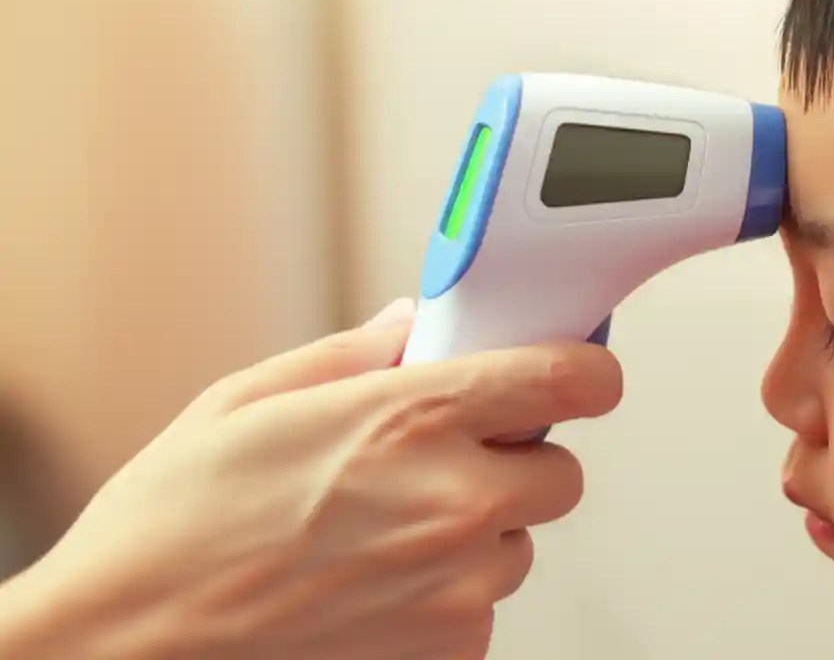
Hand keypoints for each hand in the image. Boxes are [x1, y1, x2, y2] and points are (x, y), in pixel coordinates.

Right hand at [0, 298, 621, 658]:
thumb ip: (357, 354)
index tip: (579, 374)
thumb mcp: (252, 399)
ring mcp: (457, 586)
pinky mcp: (448, 649)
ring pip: (521, 543)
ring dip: (480, 531)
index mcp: (413, 419)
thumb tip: (414, 326)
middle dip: (518, 460)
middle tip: (449, 461)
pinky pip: (483, 606)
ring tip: (388, 532)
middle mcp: (453, 503)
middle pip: (562, 472)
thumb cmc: (173, 525)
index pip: (570, 380)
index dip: (586, 373)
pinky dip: (449, 593)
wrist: (126, 644)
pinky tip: (376, 582)